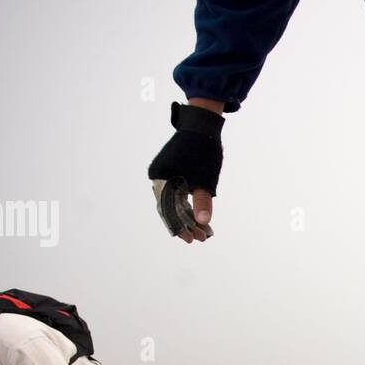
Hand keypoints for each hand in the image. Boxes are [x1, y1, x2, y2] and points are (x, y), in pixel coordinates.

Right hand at [148, 100, 224, 242]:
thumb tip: (203, 222)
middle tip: (200, 238)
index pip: (168, 211)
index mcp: (163, 179)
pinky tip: (198, 216)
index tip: (192, 239)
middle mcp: (158, 178)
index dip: (180, 228)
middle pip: (170, 209)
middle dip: (186, 225)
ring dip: (187, 217)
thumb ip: (203, 201)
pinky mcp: (170, 173)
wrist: (201, 125)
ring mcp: (163, 175)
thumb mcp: (206, 178)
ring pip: (173, 203)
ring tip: (203, 231)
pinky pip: (175, 193)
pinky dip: (186, 205)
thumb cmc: (204, 150)